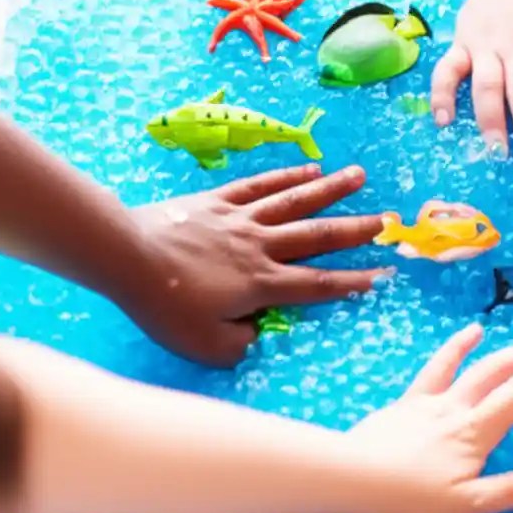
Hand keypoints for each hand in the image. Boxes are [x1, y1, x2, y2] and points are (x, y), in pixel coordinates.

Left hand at [119, 164, 391, 366]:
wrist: (124, 256)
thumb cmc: (165, 307)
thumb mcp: (209, 345)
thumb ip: (245, 342)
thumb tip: (263, 332)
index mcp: (262, 284)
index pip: (317, 285)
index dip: (352, 282)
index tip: (382, 275)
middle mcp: (261, 247)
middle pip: (317, 236)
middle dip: (355, 229)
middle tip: (388, 219)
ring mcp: (240, 220)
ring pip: (295, 201)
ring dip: (330, 189)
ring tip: (359, 176)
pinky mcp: (217, 201)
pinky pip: (259, 186)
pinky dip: (286, 175)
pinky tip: (309, 167)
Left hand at [351, 324, 512, 512]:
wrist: (349, 477)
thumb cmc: (406, 497)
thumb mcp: (465, 505)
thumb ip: (512, 490)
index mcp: (476, 432)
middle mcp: (457, 407)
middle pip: (503, 372)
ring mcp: (431, 400)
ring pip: (474, 365)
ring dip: (503, 352)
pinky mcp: (407, 402)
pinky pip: (436, 368)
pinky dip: (455, 348)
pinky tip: (466, 336)